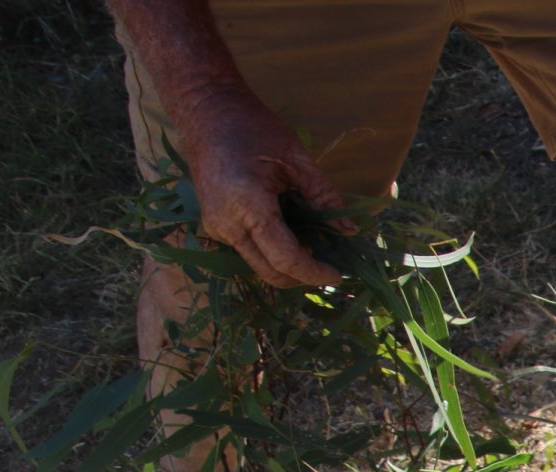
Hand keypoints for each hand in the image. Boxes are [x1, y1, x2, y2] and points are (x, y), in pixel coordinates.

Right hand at [175, 86, 346, 288]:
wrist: (206, 111)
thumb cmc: (253, 128)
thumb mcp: (297, 159)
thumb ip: (324, 197)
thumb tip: (349, 230)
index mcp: (247, 205)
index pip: (285, 259)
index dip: (314, 273)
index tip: (338, 275)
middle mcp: (225, 223)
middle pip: (269, 272)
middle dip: (302, 277)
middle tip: (330, 267)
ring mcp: (215, 227)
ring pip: (258, 265)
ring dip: (287, 267)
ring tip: (314, 250)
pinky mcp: (214, 226)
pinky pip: (248, 252)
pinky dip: (272, 253)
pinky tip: (292, 237)